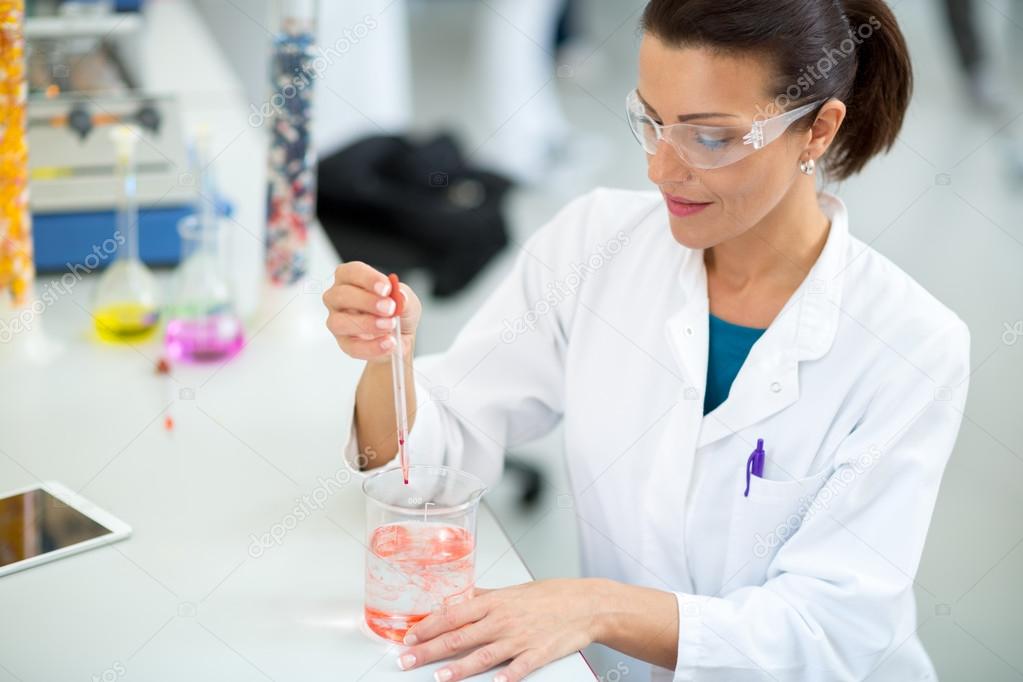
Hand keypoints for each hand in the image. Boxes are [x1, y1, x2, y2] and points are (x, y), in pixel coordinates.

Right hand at [323, 261, 420, 362]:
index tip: (387, 288)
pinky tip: (388, 343)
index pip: (351, 272)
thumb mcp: (407, 300)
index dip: (368, 279)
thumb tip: (399, 295)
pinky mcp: (344, 343)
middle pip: (341, 295)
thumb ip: (404, 296)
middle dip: (367, 301)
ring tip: (390, 325)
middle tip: (389, 308)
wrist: (400, 336)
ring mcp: (337, 321)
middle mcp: (338, 298)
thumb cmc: (397, 311)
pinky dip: (372, 347)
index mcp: (351, 278)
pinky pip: (351, 347)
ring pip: (339, 322)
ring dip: (367, 324)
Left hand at [396, 579, 605, 681]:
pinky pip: (519, 668)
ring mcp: (519, 638)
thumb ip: (486, 597)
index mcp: (494, 603)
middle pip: (459, 636)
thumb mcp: (514, 591)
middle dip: (430, 649)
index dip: (427, 626)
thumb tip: (461, 597)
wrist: (585, 604)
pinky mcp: (537, 654)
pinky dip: (507, 677)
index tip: (408, 636)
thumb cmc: (551, 596)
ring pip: (483, 654)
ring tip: (439, 677)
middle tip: (407, 660)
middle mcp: (502, 620)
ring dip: (459, 667)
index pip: (452, 614)